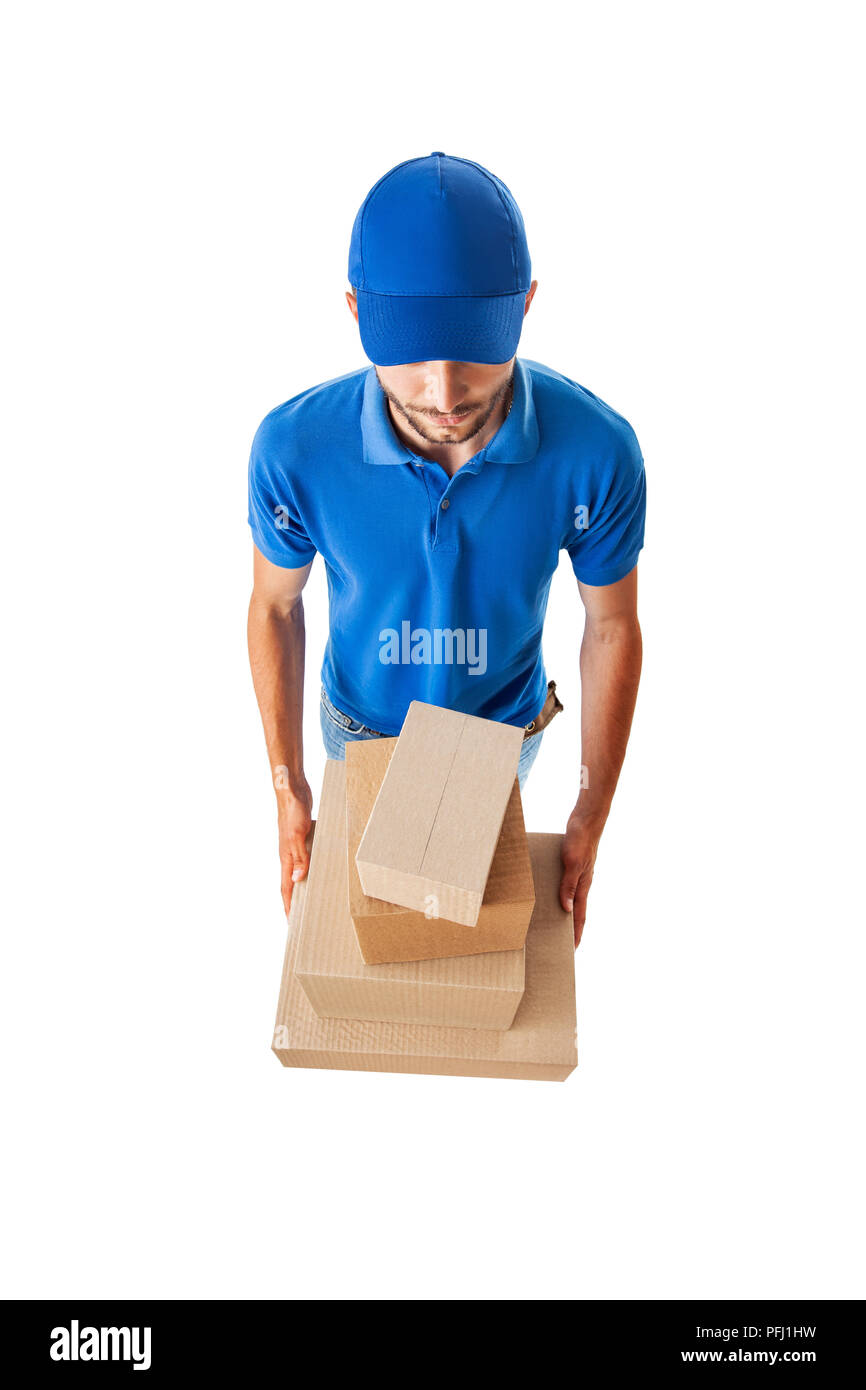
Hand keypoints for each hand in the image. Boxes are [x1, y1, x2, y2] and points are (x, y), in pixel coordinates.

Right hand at [277, 780, 312, 917]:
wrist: (293, 789)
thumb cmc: (292, 810)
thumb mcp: (297, 835)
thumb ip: (299, 857)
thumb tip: (298, 879)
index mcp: (285, 858)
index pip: (286, 888)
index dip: (288, 906)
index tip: (292, 923)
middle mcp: (289, 856)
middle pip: (293, 883)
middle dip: (298, 901)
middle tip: (306, 917)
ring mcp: (297, 847)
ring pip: (302, 870)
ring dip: (308, 883)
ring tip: (318, 897)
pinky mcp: (304, 838)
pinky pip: (310, 857)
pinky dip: (316, 865)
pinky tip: (327, 868)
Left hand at [559, 811, 601, 947]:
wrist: (585, 818)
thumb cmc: (580, 839)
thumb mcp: (573, 863)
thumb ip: (569, 885)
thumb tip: (565, 909)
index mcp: (584, 886)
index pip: (579, 916)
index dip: (576, 933)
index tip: (572, 949)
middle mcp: (581, 882)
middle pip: (574, 910)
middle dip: (568, 926)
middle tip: (558, 941)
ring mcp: (577, 873)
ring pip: (568, 897)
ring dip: (560, 909)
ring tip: (548, 921)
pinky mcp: (570, 864)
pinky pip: (563, 883)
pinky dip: (557, 891)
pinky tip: (544, 891)